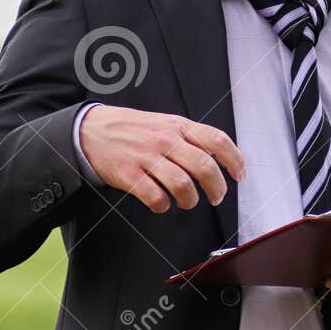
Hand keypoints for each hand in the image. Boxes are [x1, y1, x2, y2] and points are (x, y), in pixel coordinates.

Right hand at [80, 105, 245, 213]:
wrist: (91, 130)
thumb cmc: (134, 130)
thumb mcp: (165, 123)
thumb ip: (191, 138)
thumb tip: (222, 158)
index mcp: (179, 126)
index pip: (217, 140)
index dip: (235, 160)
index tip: (240, 175)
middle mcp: (165, 140)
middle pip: (204, 167)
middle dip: (217, 188)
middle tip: (217, 197)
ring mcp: (147, 158)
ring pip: (183, 185)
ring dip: (190, 200)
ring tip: (187, 202)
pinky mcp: (129, 176)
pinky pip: (156, 198)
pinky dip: (164, 206)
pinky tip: (162, 203)